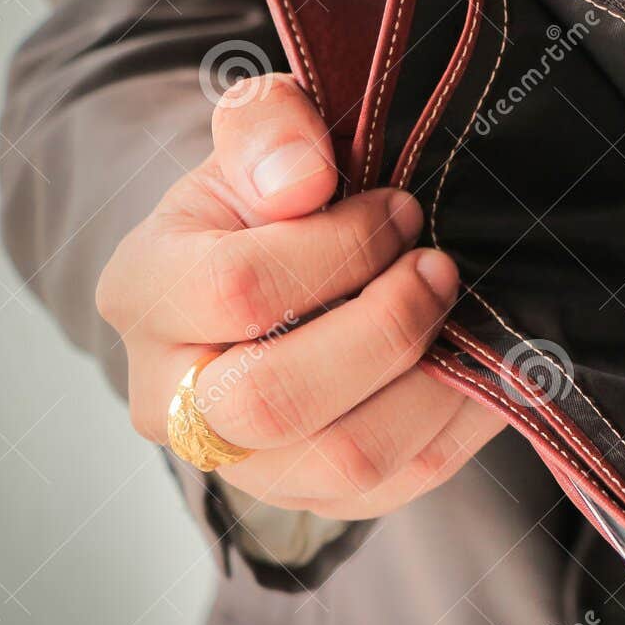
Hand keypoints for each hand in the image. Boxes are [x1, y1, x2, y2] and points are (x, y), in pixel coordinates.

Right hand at [96, 74, 504, 519]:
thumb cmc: (266, 202)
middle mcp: (173, 402)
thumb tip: (303, 182)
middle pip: (274, 402)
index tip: (399, 210)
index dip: (339, 248)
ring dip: (429, 380)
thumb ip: (268, 127)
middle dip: (384, 327)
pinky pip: (407, 480)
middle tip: (437, 266)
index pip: (237, 289)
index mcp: (146, 297)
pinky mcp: (318, 497)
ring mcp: (245, 467)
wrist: (276, 272)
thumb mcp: (257, 137)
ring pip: (345, 461)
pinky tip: (478, 359)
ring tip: (455, 310)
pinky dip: (463, 417)